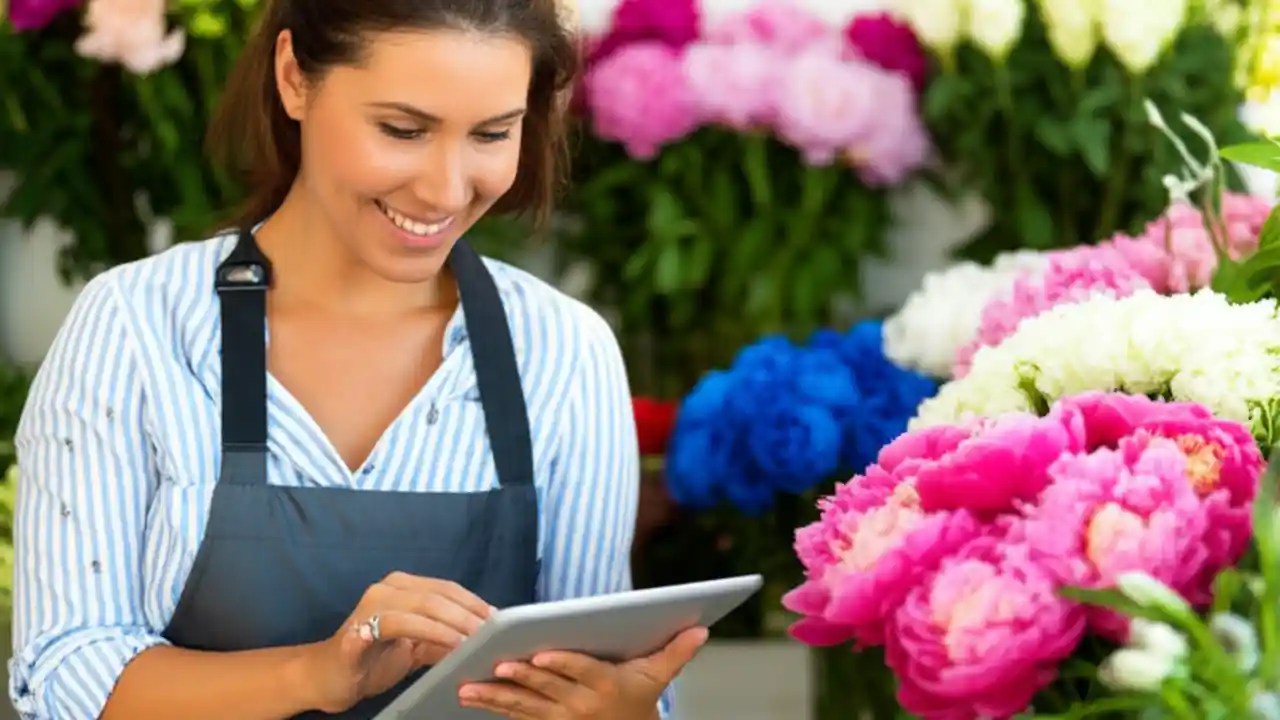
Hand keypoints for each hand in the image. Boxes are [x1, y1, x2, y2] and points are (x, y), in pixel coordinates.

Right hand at [301, 571, 493, 713]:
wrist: (326, 678)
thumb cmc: (373, 660)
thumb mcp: (416, 648)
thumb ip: (444, 638)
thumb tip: (484, 639)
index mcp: (402, 587)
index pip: (448, 589)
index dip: (475, 604)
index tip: (500, 622)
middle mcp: (387, 588)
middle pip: (439, 596)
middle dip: (469, 615)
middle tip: (492, 635)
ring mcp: (370, 607)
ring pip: (421, 607)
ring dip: (451, 626)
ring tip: (474, 643)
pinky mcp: (357, 631)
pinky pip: (397, 627)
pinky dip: (426, 634)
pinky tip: (446, 646)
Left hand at [457, 626, 708, 719]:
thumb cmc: (640, 702)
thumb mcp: (658, 678)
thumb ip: (677, 652)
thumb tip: (702, 627)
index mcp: (606, 685)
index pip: (581, 671)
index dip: (561, 663)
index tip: (541, 653)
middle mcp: (580, 704)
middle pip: (546, 688)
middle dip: (521, 677)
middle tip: (498, 665)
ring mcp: (559, 718)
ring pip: (523, 704)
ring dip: (494, 695)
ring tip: (467, 686)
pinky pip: (515, 714)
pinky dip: (492, 705)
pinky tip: (470, 695)